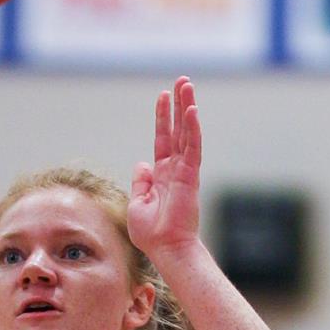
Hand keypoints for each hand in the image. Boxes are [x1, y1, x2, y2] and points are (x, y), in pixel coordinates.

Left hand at [130, 77, 203, 259]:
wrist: (165, 248)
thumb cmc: (152, 233)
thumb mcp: (138, 203)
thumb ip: (141, 182)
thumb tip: (142, 164)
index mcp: (162, 174)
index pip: (163, 139)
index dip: (163, 117)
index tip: (163, 96)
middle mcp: (175, 168)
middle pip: (177, 129)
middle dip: (179, 104)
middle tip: (182, 81)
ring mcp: (184, 170)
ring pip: (187, 133)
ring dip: (187, 108)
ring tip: (187, 85)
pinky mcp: (190, 176)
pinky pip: (192, 147)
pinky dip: (192, 129)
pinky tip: (191, 110)